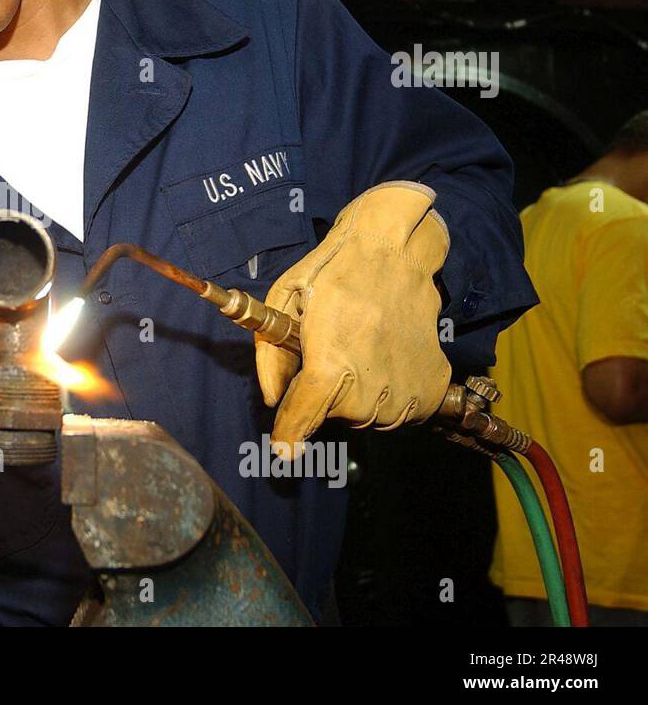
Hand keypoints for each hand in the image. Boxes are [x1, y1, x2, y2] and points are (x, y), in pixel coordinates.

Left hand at [255, 182, 451, 456]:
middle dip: (328, 392)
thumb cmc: (332, 272)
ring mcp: (407, 389)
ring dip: (360, 394)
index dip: (289, 436)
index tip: (283, 453)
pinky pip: (402, 411)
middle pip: (336, 415)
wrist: (394, 252)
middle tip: (334, 350)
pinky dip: (390, 393)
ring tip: (363, 348)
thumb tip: (273, 402)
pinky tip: (387, 357)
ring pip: (369, 417)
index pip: (303, 418)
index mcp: (331, 364)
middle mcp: (370, 386)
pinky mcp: (433, 386)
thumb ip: (271, 358)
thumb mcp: (283, 302)